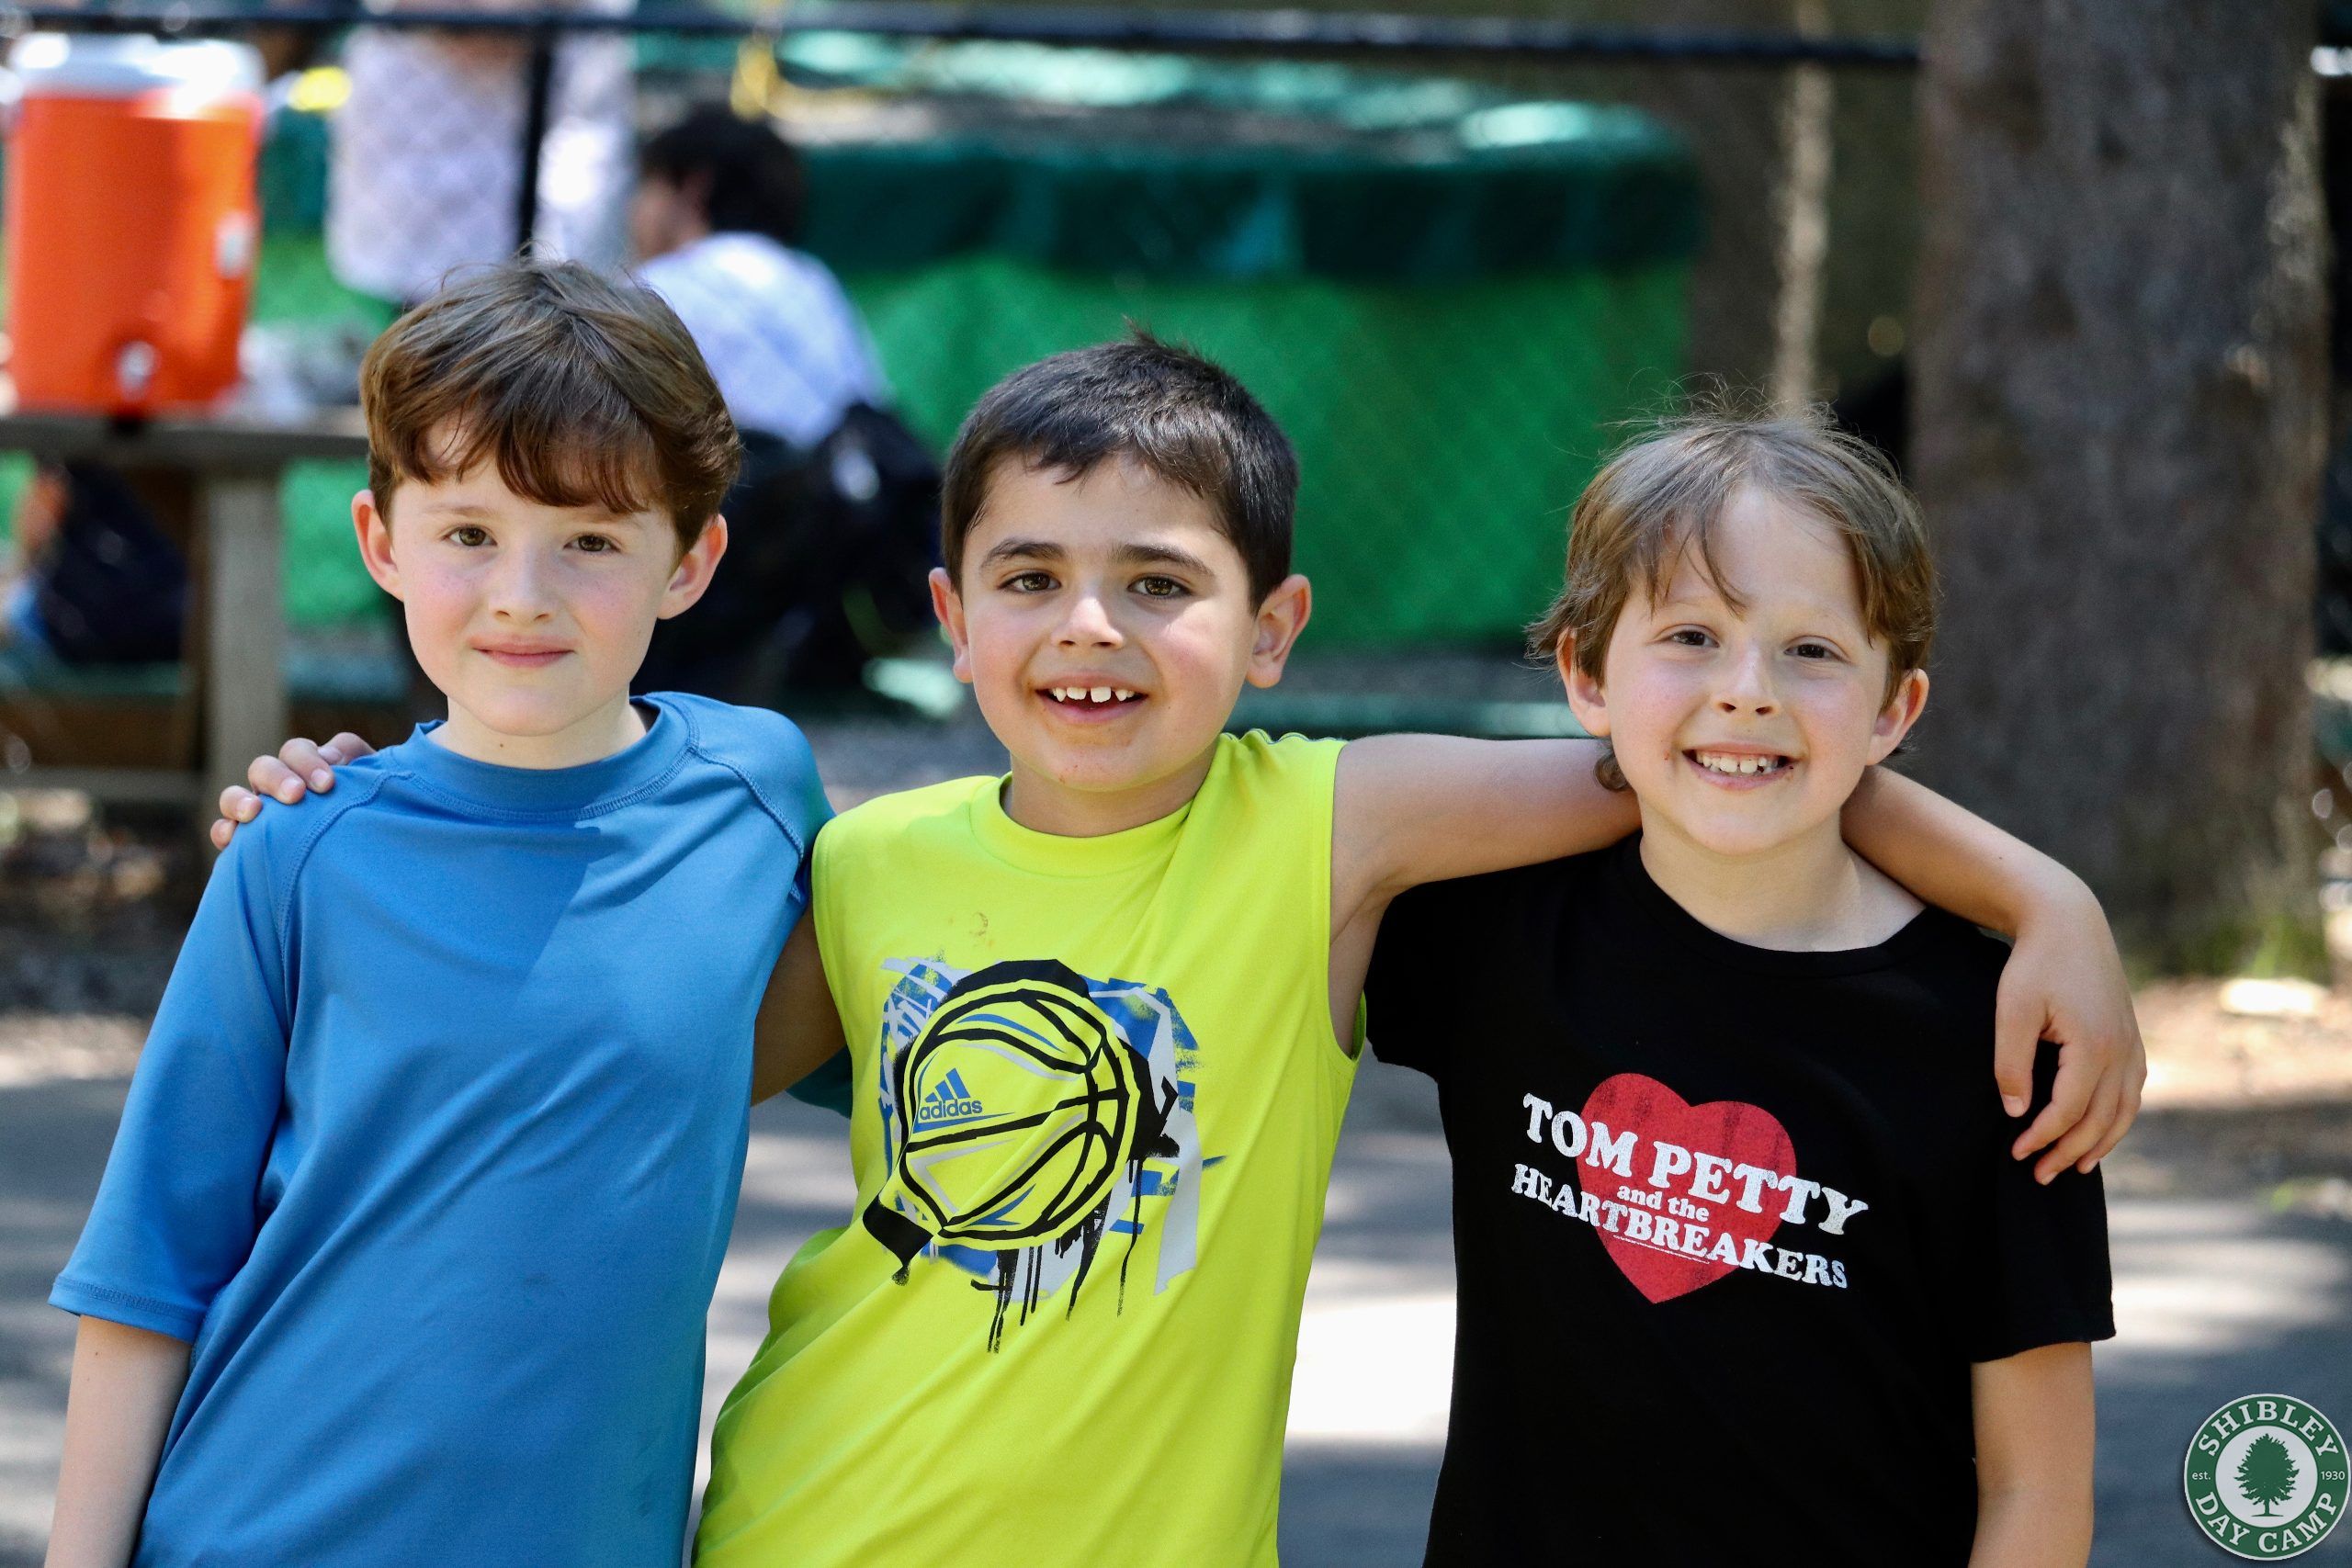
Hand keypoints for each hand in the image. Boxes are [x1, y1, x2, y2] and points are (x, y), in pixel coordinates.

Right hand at [208, 733, 375, 850]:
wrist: (370, 853)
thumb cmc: (372, 810)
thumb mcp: (374, 780)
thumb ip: (355, 758)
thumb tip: (330, 756)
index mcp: (307, 767)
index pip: (298, 750)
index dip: (308, 761)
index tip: (327, 783)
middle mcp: (277, 785)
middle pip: (263, 768)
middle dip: (277, 778)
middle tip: (296, 795)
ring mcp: (258, 811)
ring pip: (233, 795)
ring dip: (239, 800)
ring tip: (254, 812)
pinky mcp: (246, 840)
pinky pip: (223, 830)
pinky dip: (223, 830)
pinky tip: (232, 839)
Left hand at [1994, 880, 2145, 1182]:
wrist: (2068, 921)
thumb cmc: (2034, 963)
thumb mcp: (2012, 1010)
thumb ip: (2011, 1062)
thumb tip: (2016, 1111)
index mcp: (2093, 1045)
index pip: (2068, 1110)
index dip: (2041, 1137)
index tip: (2016, 1153)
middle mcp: (2121, 1050)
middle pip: (2099, 1120)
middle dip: (2068, 1151)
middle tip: (2038, 1175)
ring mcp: (2131, 1044)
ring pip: (2123, 1111)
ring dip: (2100, 1143)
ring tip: (2073, 1167)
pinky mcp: (2131, 1037)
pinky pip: (2131, 1091)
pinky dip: (2118, 1118)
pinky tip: (2100, 1131)